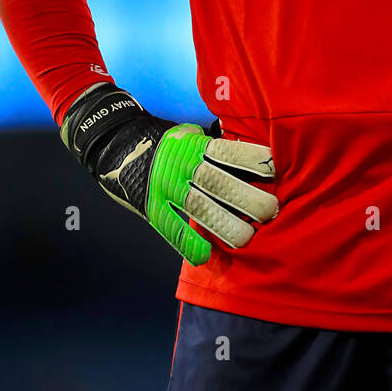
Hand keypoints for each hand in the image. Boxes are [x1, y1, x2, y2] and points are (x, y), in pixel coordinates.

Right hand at [60, 84, 277, 263]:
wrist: (114, 142)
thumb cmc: (164, 142)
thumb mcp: (190, 134)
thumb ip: (215, 146)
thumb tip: (254, 155)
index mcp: (195, 145)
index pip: (230, 153)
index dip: (255, 162)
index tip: (277, 173)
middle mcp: (181, 165)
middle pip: (219, 183)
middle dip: (248, 199)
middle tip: (272, 211)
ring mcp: (164, 187)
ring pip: (200, 208)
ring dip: (226, 225)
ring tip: (247, 237)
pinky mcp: (150, 207)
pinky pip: (171, 228)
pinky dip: (188, 244)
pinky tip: (205, 256)